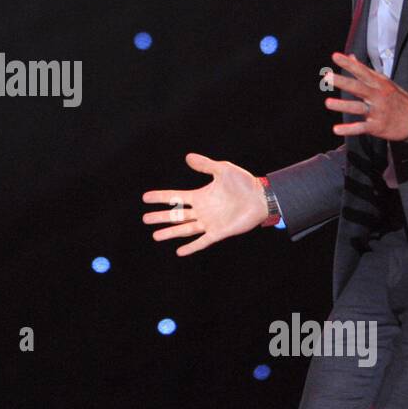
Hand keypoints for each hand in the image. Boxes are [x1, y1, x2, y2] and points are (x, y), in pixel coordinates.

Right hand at [141, 153, 269, 256]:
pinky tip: (179, 251)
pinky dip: (191, 247)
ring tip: (155, 236)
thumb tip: (188, 157)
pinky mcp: (219, 232)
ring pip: (184, 229)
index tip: (145, 198)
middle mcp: (202, 210)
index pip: (175, 197)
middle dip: (160, 217)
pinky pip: (202, 241)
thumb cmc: (244, 183)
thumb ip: (205, 165)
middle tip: (145, 219)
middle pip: (176, 215)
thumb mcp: (223, 170)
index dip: (160, 197)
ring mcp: (209, 222)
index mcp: (200, 196)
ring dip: (170, 232)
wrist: (261, 198)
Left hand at [324, 51, 407, 141]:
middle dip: (343, 82)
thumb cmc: (396, 99)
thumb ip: (365, 71)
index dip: (349, 64)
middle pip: (358, 88)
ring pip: (358, 108)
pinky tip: (336, 129)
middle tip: (327, 77)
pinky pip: (361, 128)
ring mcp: (378, 112)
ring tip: (328, 103)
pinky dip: (349, 130)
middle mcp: (378, 96)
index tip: (335, 56)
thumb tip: (351, 56)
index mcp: (379, 84)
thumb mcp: (384, 82)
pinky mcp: (377, 126)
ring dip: (343, 106)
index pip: (362, 71)